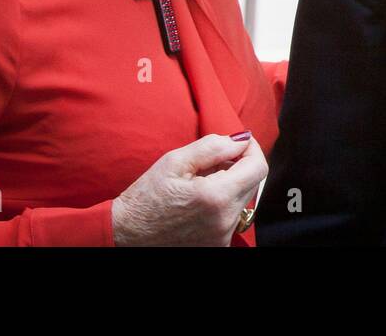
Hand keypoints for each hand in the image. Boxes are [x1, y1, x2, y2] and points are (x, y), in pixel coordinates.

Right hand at [111, 132, 266, 245]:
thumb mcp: (175, 162)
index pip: (258, 167)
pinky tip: (200, 201)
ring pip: (242, 199)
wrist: (127, 234)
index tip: (240, 142)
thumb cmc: (146, 198)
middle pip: (253, 183)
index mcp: (216, 197)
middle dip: (239, 166)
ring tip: (201, 182)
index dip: (251, 149)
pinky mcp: (218, 245)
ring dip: (230, 184)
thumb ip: (213, 147)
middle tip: (213, 160)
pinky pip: (232, 216)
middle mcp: (224, 220)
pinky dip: (223, 203)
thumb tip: (241, 140)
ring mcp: (222, 236)